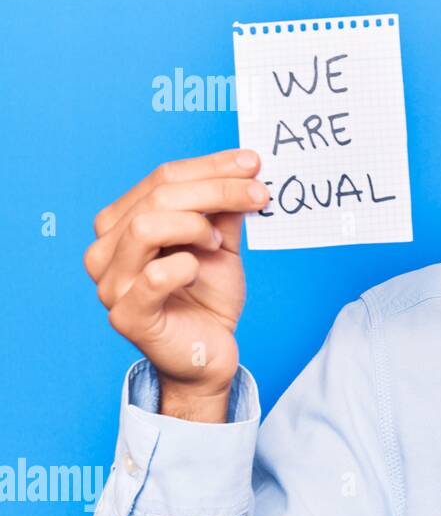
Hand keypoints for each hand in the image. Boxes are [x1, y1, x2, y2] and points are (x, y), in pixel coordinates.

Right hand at [84, 148, 268, 415]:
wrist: (209, 352)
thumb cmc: (207, 296)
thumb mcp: (220, 243)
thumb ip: (223, 209)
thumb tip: (244, 169)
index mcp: (123, 224)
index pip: (162, 178)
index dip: (210, 166)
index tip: (253, 163)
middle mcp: (107, 250)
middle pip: (158, 197)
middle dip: (216, 189)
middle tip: (258, 194)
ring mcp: (111, 284)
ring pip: (146, 227)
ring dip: (195, 226)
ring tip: (218, 244)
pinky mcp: (127, 316)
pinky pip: (154, 276)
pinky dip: (185, 266)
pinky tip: (198, 270)